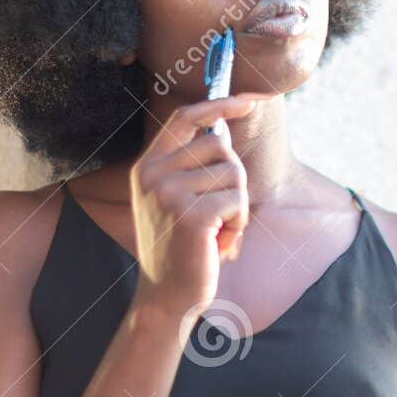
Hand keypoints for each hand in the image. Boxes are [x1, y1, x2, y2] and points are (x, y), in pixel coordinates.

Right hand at [128, 92, 275, 324]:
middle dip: (234, 178)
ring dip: (237, 205)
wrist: (166, 295)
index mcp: (148, 165)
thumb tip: (224, 126)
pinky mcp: (191, 215)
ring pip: (234, 174)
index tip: (249, 100)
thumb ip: (192, 164)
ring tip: (216, 230)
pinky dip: (238, 224)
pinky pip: (238, 201)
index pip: (185, 117)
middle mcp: (153, 174)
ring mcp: (169, 193)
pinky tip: (219, 243)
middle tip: (219, 211)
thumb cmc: (180, 246)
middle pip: (220, 146)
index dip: (219, 104)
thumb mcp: (175, 198)